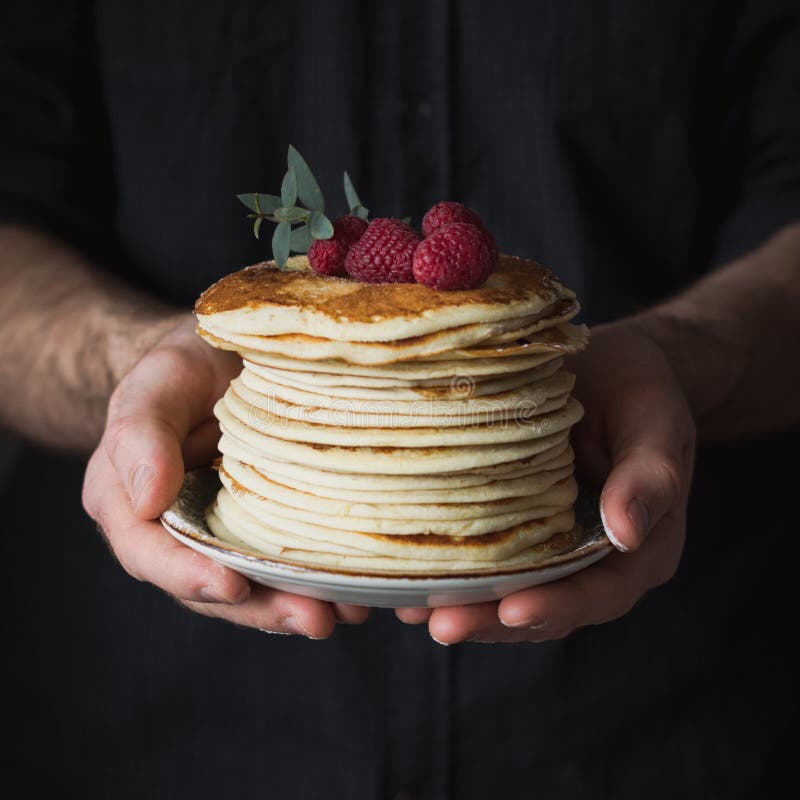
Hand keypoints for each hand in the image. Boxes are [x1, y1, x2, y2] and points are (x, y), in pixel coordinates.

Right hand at [82, 315, 368, 636]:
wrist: (226, 359)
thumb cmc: (182, 368)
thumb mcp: (156, 384)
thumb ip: (138, 436)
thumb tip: (145, 501)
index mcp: (131, 506)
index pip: (151, 554)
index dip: (189, 576)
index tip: (232, 584)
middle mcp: (178, 532)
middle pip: (213, 587)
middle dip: (263, 609)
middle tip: (313, 619)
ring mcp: (228, 533)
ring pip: (259, 585)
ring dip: (301, 605)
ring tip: (347, 613)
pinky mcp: (271, 527)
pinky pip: (292, 562)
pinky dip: (323, 580)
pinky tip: (361, 589)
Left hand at [395, 320, 695, 642]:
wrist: (608, 368)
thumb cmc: (639, 387)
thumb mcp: (655, 420)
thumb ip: (650, 476)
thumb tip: (627, 535)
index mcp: (643, 547)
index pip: (602, 592)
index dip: (558, 606)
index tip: (512, 609)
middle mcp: (596, 559)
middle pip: (547, 607)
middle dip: (494, 620)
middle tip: (443, 625)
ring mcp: (554, 546)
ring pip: (511, 592)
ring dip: (466, 606)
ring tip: (413, 609)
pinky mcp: (520, 525)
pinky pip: (489, 558)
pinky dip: (454, 572)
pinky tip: (408, 578)